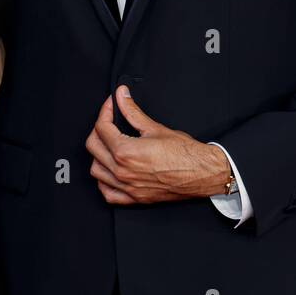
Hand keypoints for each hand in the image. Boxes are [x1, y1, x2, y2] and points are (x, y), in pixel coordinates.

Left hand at [85, 86, 230, 204]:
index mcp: (126, 152)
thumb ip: (132, 111)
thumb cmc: (184, 153)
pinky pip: (108, 193)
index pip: (102, 128)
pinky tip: (110, 171)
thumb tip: (122, 96)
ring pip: (96, 170)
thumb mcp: (155, 128)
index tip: (111, 105)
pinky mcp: (134, 198)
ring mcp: (127, 187)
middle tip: (108, 121)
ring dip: (98, 155)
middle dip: (98, 129)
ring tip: (108, 144)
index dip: (105, 111)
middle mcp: (122, 171)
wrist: (202, 173)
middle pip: (93, 147)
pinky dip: (104, 182)